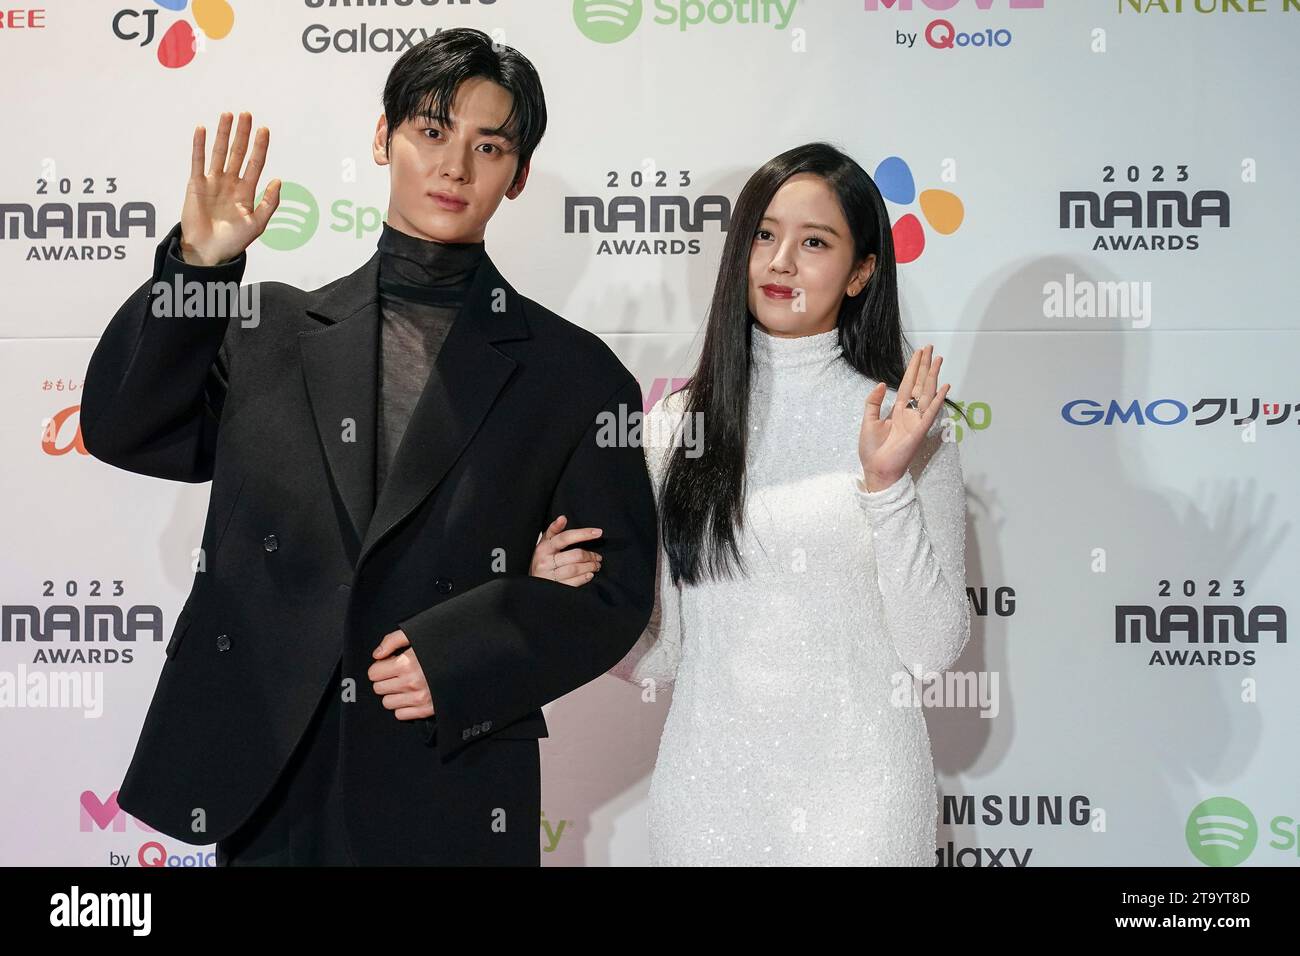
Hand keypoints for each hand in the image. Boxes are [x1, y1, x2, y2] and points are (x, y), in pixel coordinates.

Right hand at [179, 111, 280, 265]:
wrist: (209, 252)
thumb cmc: (233, 241)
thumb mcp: (257, 224)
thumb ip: (269, 203)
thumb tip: (278, 180)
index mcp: (246, 191)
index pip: (255, 163)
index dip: (260, 147)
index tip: (264, 129)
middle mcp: (230, 183)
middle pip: (237, 153)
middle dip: (242, 134)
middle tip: (246, 114)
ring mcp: (213, 182)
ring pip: (219, 152)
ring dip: (223, 134)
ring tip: (227, 115)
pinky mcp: (196, 184)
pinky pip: (198, 161)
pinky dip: (199, 146)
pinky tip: (202, 130)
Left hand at [369, 628, 433, 720]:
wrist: (466, 660)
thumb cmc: (440, 648)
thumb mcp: (417, 635)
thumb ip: (393, 640)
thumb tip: (377, 655)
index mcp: (407, 663)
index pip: (373, 673)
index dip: (380, 667)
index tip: (389, 664)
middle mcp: (412, 682)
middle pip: (378, 688)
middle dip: (385, 680)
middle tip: (397, 674)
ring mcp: (419, 698)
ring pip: (387, 702)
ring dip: (393, 694)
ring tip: (405, 685)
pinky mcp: (426, 710)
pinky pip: (400, 714)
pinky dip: (403, 706)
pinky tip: (412, 695)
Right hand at [529, 516, 602, 585]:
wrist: (530, 585)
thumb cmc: (541, 560)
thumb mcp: (544, 544)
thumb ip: (554, 530)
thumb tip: (563, 518)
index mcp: (543, 548)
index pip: (565, 537)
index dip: (583, 534)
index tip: (598, 532)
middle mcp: (545, 562)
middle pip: (575, 555)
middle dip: (590, 555)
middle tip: (598, 557)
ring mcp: (549, 576)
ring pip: (575, 569)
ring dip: (590, 566)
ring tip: (596, 565)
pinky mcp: (554, 588)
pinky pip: (573, 583)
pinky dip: (584, 578)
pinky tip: (589, 575)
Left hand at [858, 343, 951, 491]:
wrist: (876, 469)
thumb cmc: (872, 450)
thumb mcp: (868, 420)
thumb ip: (873, 401)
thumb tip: (880, 384)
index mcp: (897, 410)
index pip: (907, 384)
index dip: (913, 368)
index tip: (919, 354)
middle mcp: (909, 412)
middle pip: (919, 384)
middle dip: (924, 366)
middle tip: (930, 348)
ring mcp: (916, 420)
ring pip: (926, 393)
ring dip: (933, 376)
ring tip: (938, 360)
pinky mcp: (920, 430)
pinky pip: (931, 412)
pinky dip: (937, 399)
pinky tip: (944, 387)